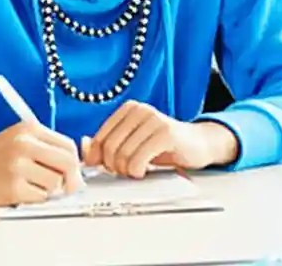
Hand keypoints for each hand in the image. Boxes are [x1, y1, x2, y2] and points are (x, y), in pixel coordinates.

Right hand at [0, 121, 82, 206]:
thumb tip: (75, 169)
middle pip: (68, 164)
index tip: (71, 172)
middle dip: (70, 179)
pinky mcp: (11, 188)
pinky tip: (19, 192)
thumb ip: (45, 148)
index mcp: (29, 129)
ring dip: (48, 190)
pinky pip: (40, 198)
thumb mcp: (17, 140)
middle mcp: (25, 144)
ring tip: (30, 185)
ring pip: (56, 184)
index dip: (74, 162)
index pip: (68, 146)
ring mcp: (17, 166)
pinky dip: (35, 199)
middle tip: (64, 186)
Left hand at [84, 101, 237, 178]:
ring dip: (127, 171)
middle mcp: (140, 110)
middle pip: (109, 147)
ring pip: (123, 154)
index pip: (99, 138)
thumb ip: (108, 144)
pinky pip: (139, 159)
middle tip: (127, 171)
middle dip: (114, 167)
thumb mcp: (133, 142)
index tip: (111, 168)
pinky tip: (145, 171)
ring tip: (138, 171)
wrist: (198, 144)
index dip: (100, 159)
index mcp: (129, 109)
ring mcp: (154, 120)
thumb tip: (83, 147)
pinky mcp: (166, 133)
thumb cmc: (164, 145)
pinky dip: (137, 171)